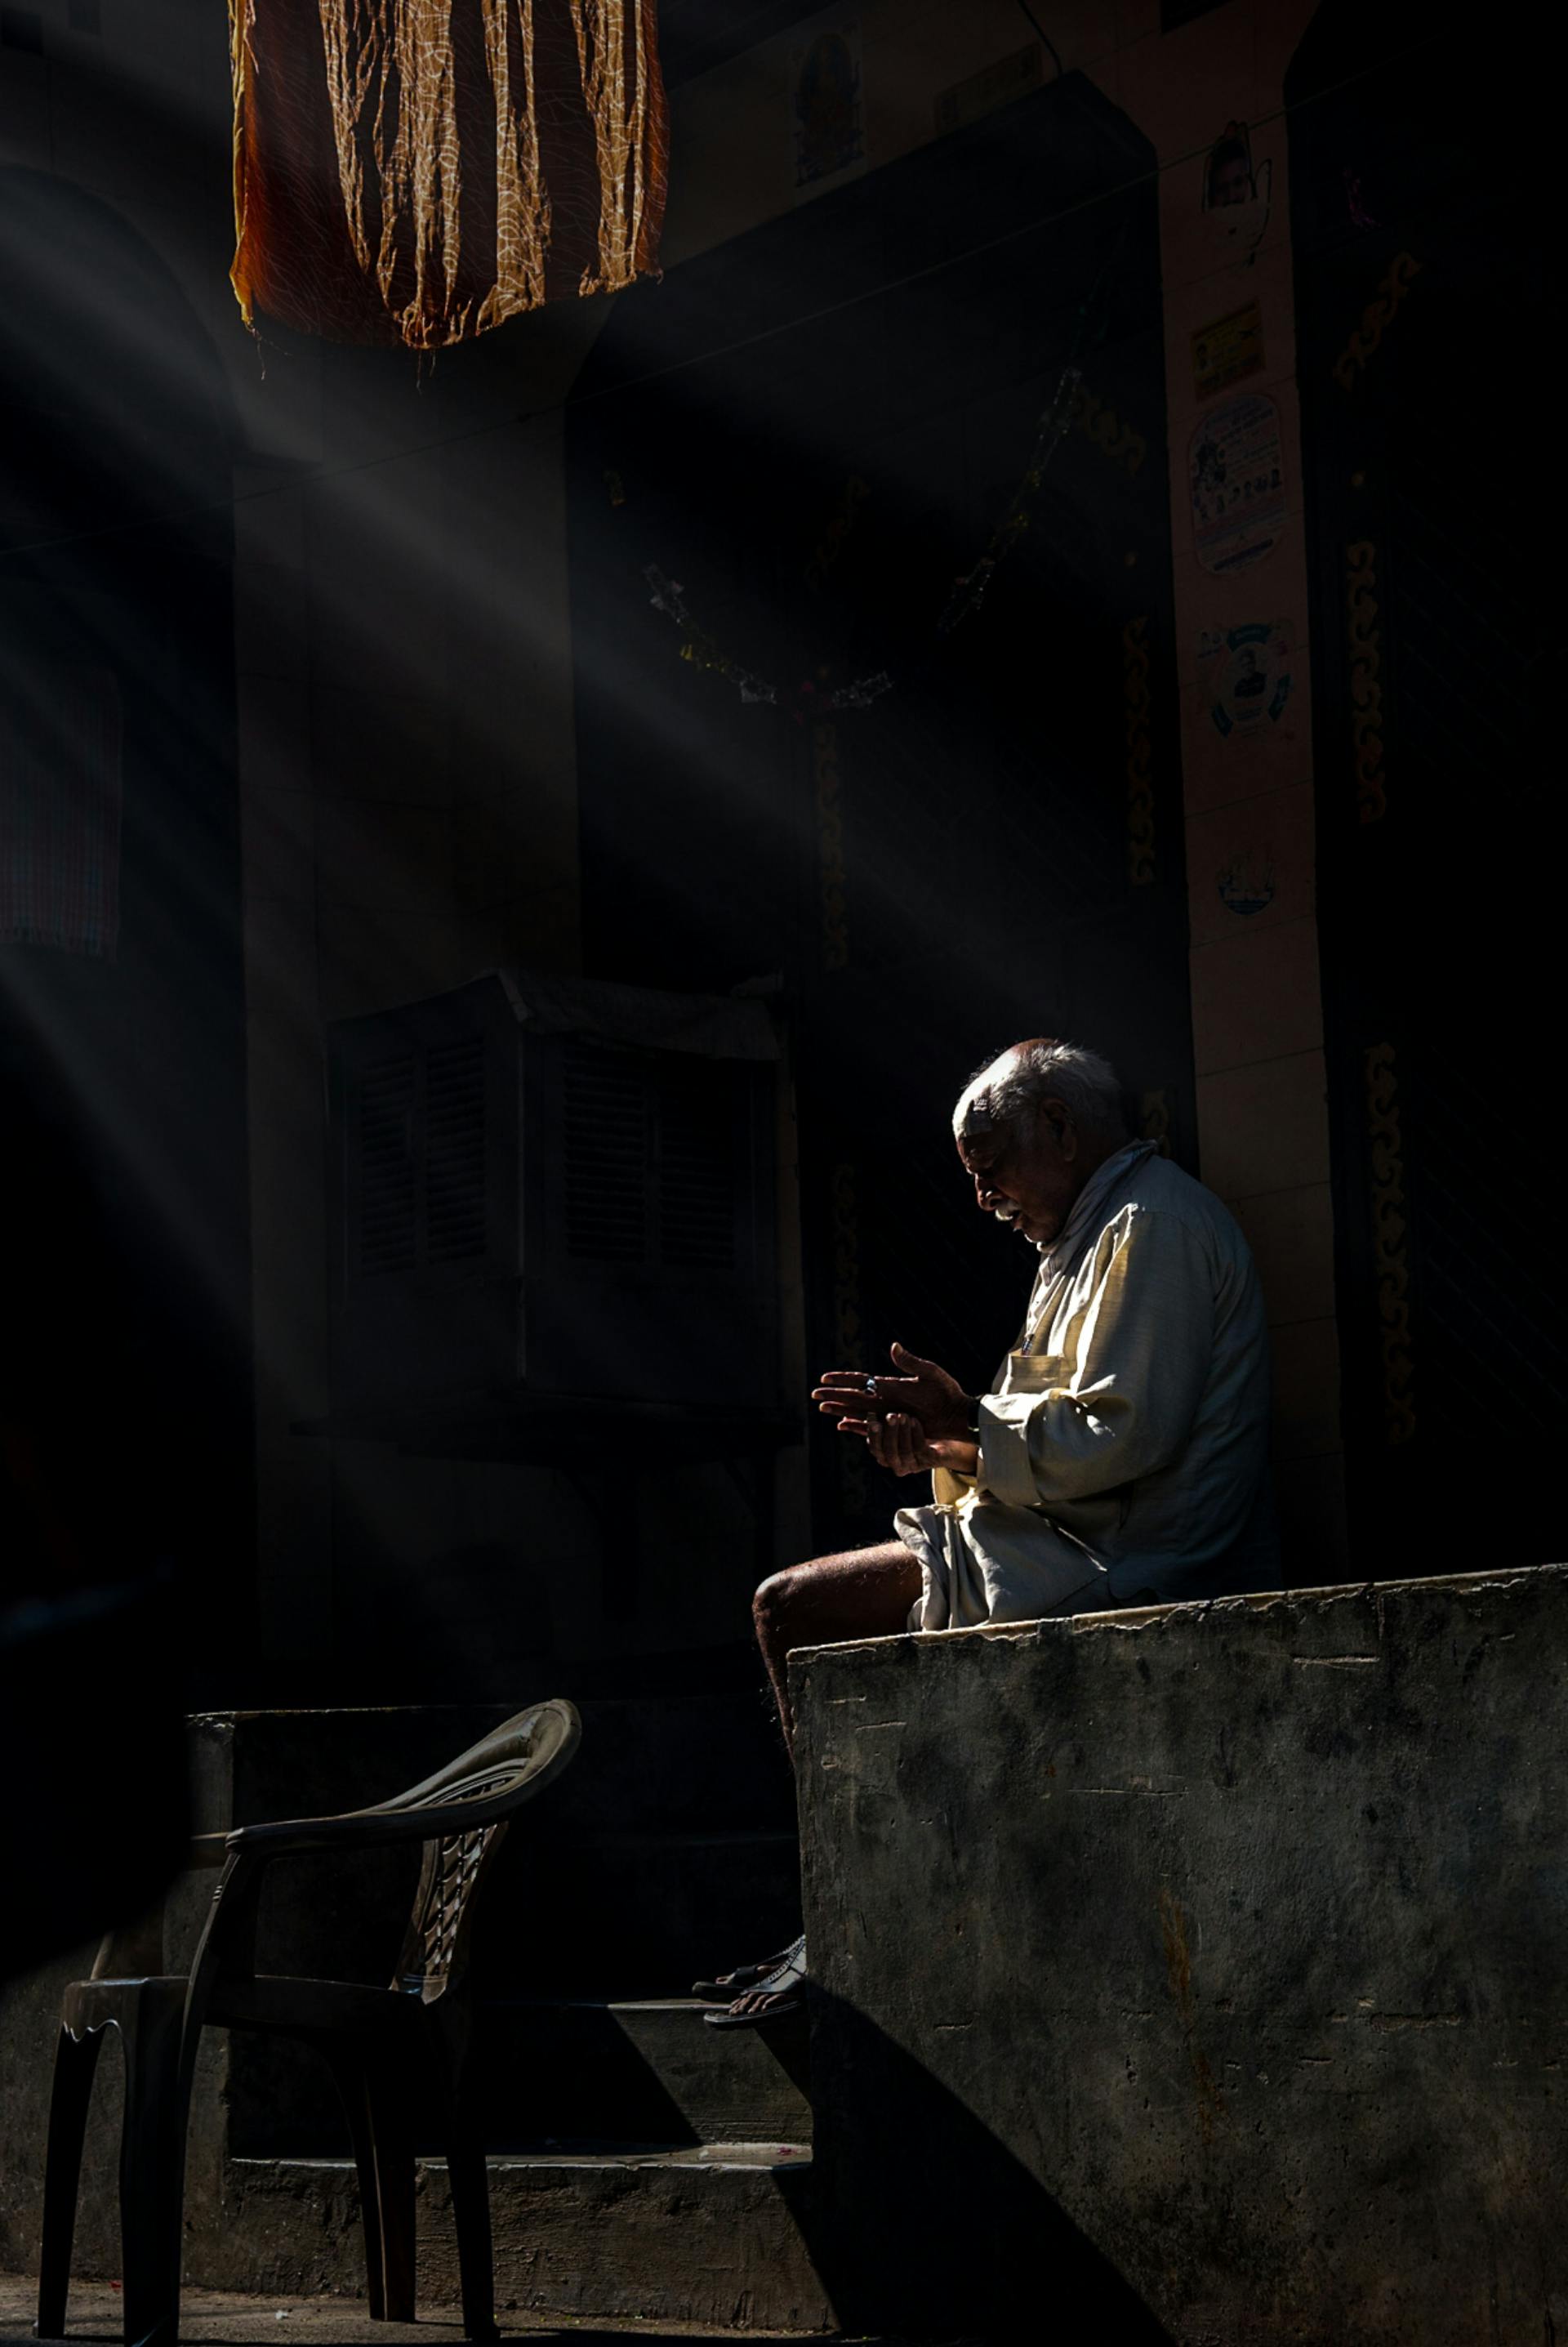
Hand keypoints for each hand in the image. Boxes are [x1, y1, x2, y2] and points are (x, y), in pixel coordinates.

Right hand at [812, 1344, 980, 1478]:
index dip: (843, 1379)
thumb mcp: (931, 1374)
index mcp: (892, 1385)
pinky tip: (841, 1426)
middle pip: (854, 1396)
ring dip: (839, 1409)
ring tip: (822, 1407)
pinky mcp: (894, 1427)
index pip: (862, 1381)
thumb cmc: (948, 1393)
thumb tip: (893, 1346)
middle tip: (815, 1394)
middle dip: (834, 1395)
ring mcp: (888, 1414)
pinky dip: (855, 1426)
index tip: (825, 1378)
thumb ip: (912, 1362)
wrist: (958, 1415)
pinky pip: (870, 1427)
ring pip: (857, 1411)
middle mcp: (886, 1399)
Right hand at [865, 1412, 937, 1476]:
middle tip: (890, 1416)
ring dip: (903, 1432)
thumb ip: (870, 1426)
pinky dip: (917, 1433)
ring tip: (903, 1415)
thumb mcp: (891, 1429)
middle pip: (889, 1452)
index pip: (875, 1449)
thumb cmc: (911, 1433)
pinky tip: (915, 1420)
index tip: (873, 1417)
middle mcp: (898, 1465)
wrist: (942, 1441)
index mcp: (885, 1457)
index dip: (873, 1435)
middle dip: (889, 1433)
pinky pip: (920, 1448)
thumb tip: (842, 1423)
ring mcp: (914, 1465)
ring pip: (905, 1451)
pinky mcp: (929, 1460)